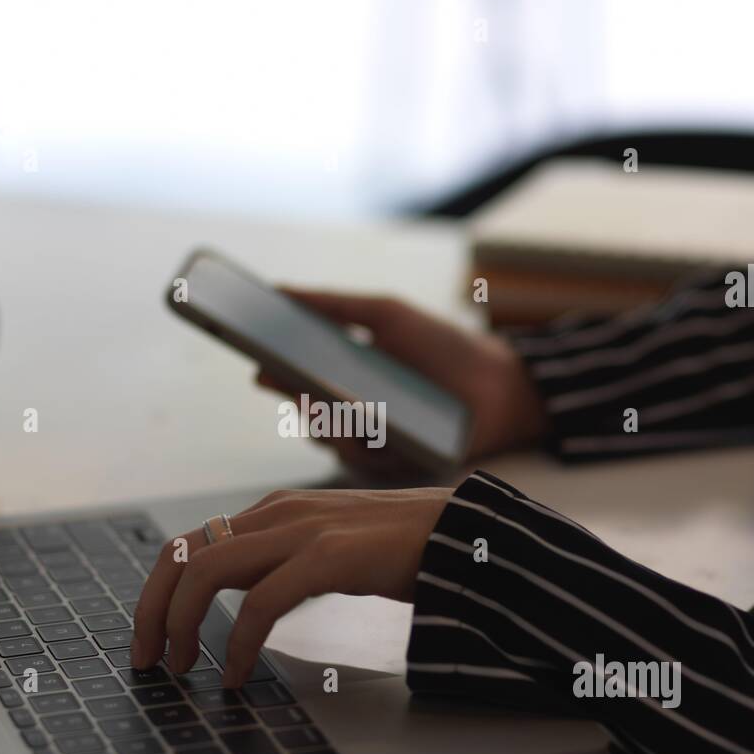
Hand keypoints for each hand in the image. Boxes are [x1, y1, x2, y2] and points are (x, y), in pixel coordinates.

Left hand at [131, 486, 452, 685]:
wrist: (466, 532)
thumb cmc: (399, 551)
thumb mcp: (326, 548)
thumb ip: (284, 563)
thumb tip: (242, 601)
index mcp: (272, 512)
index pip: (189, 545)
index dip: (156, 593)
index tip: (151, 639)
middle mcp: (277, 514)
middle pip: (181, 554)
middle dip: (151, 611)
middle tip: (148, 660)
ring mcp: (302, 530)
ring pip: (205, 572)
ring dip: (179, 625)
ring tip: (181, 669)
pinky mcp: (329, 556)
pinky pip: (260, 603)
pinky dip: (236, 643)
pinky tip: (234, 674)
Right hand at [258, 289, 545, 475]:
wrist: (501, 384)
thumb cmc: (442, 346)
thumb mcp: (386, 315)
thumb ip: (333, 304)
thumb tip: (279, 289)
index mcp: (341, 373)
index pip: (292, 372)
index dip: (270, 366)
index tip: (252, 352)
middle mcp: (348, 410)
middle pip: (302, 407)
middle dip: (289, 392)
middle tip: (279, 376)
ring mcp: (368, 440)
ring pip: (327, 437)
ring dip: (324, 419)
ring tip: (324, 398)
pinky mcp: (392, 464)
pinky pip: (362, 459)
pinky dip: (360, 441)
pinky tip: (365, 422)